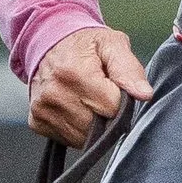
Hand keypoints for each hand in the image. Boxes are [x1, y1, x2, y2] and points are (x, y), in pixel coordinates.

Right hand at [28, 24, 152, 147]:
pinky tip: (75, 108)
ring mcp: (42, 110)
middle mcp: (54, 94)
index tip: (113, 87)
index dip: (119, 101)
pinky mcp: (37, 122)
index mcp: (74, 72)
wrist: (48, 42)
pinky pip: (69, 140)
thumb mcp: (113, 45)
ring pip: (83, 138)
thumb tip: (144, 94)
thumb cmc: (85, 45)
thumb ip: (129, 69)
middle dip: (106, 114)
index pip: (111, 108)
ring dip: (93, 125)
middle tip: (102, 94)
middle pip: (97, 126)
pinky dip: (77, 129)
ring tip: (88, 100)